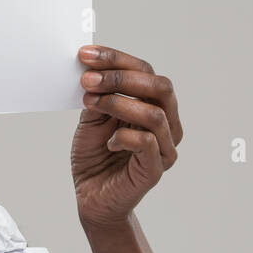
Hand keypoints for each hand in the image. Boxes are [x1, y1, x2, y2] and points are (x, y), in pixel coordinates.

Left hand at [71, 45, 182, 228]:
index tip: (86, 55)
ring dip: (118, 103)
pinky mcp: (155, 169)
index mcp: (154, 105)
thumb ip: (99, 93)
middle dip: (121, 78)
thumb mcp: (93, 117)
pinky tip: (107, 142)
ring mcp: (165, 147)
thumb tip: (91, 65)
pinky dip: (123, 137)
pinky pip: (147, 143)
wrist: (91, 197)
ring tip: (90, 103)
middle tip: (88, 79)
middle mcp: (167, 123)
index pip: (145, 72)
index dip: (116, 59)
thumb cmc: (95, 156)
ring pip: (154, 114)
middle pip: (160, 87)